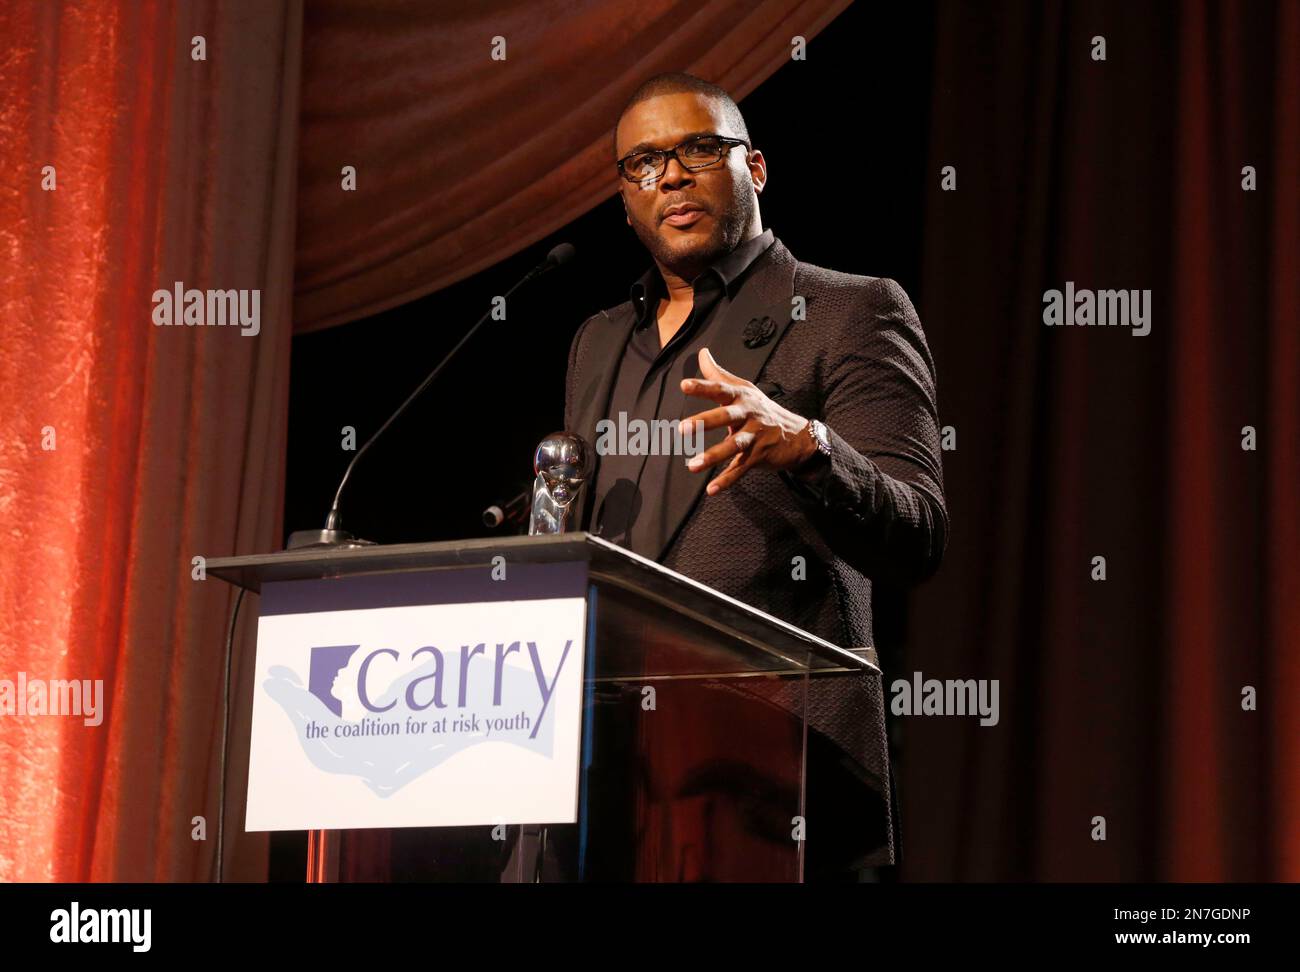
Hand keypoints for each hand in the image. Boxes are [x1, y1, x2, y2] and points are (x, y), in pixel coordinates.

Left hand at [679, 347, 817, 494]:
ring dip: (713, 456)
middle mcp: (749, 414)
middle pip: (726, 417)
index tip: (684, 385)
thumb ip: (719, 375)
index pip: (720, 389)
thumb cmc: (763, 409)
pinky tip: (711, 490)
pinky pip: (741, 469)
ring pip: (733, 446)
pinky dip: (727, 480)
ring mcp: (755, 436)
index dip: (703, 386)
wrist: (798, 435)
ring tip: (692, 466)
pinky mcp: (759, 456)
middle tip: (682, 429)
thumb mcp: (744, 388)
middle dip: (704, 422)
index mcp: (742, 397)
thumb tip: (702, 353)